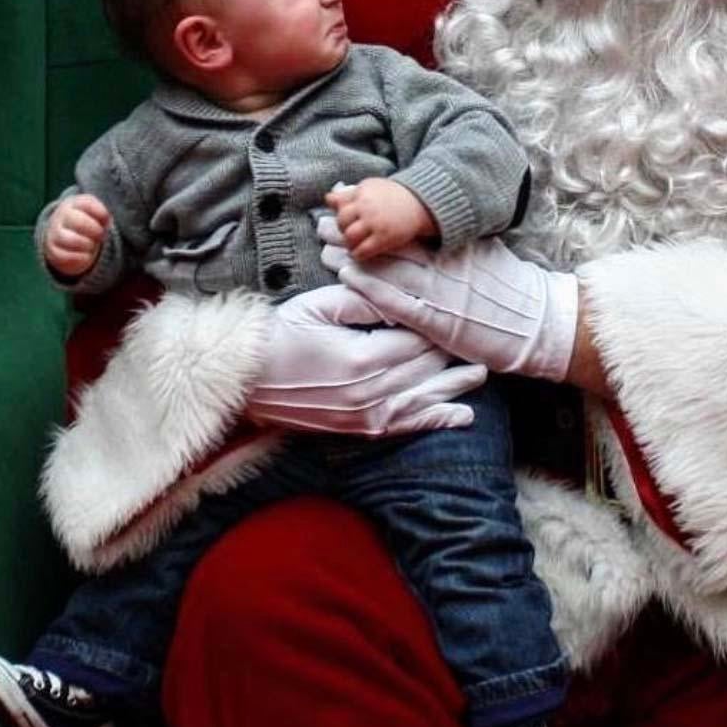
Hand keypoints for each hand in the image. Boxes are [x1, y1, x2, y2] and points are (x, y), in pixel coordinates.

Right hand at [45, 194, 111, 276]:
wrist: (65, 234)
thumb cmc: (87, 220)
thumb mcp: (96, 211)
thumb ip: (104, 214)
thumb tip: (107, 222)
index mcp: (75, 203)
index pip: (87, 204)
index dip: (101, 213)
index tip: (107, 219)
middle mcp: (62, 216)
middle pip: (79, 222)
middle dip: (95, 230)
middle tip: (101, 234)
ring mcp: (55, 233)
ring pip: (70, 239)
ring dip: (87, 244)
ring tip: (92, 245)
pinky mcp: (53, 251)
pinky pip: (65, 256)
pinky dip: (80, 258)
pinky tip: (87, 255)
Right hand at [246, 283, 485, 434]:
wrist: (245, 379)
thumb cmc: (280, 334)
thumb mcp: (321, 304)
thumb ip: (367, 300)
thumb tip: (404, 297)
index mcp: (364, 357)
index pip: (418, 339)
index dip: (438, 326)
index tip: (456, 312)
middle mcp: (371, 392)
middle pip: (426, 367)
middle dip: (450, 352)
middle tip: (474, 337)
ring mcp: (367, 415)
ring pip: (425, 398)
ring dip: (456, 386)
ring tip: (482, 373)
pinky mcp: (360, 429)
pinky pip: (407, 426)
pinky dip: (437, 420)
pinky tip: (462, 417)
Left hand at [318, 227, 579, 382]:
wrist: (539, 323)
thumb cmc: (512, 290)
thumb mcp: (487, 254)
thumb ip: (459, 242)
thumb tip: (435, 229)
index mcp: (456, 245)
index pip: (408, 224)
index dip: (376, 212)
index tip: (351, 201)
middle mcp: (445, 263)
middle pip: (392, 241)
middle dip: (356, 229)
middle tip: (323, 217)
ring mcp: (441, 291)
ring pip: (388, 268)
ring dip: (353, 254)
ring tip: (324, 243)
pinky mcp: (439, 320)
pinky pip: (397, 301)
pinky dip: (370, 287)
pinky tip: (347, 275)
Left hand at [326, 178, 435, 260]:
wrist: (423, 204)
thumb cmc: (395, 196)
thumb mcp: (371, 188)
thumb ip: (349, 194)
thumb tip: (327, 198)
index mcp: (363, 192)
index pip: (340, 207)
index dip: (343, 217)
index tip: (350, 222)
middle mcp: (367, 206)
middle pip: (342, 222)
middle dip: (344, 230)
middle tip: (352, 235)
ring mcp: (375, 223)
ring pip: (349, 237)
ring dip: (349, 243)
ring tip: (355, 245)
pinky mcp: (384, 238)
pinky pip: (362, 251)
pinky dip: (358, 254)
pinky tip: (361, 254)